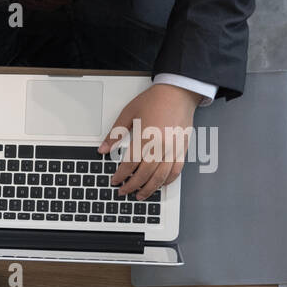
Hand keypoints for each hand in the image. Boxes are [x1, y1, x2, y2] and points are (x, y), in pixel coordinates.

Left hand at [98, 83, 200, 199]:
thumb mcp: (128, 113)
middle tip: (123, 192)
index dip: (120, 175)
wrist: (179, 92)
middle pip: (145, 174)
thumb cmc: (155, 100)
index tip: (115, 181)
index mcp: (146, 136)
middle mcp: (161, 145)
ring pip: (161, 176)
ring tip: (140, 195)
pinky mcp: (182, 148)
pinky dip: (167, 181)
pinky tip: (159, 185)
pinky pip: (176, 170)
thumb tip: (103, 149)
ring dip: (149, 188)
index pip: (130, 164)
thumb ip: (115, 134)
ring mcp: (174, 148)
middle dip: (132, 186)